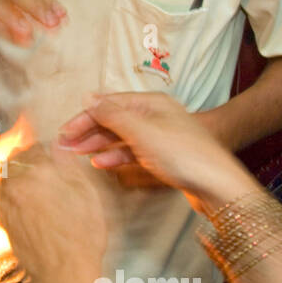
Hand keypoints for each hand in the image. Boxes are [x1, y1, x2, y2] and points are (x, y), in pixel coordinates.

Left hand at [0, 143, 107, 282]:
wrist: (64, 272)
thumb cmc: (82, 236)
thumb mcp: (87, 195)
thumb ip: (69, 165)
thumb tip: (58, 145)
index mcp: (39, 172)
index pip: (34, 147)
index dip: (43, 148)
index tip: (48, 152)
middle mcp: (17, 184)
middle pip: (13, 159)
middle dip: (24, 158)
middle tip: (38, 164)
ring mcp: (6, 202)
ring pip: (2, 176)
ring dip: (12, 173)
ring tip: (28, 180)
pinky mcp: (1, 220)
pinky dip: (5, 192)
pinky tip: (19, 199)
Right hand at [57, 91, 260, 213]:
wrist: (218, 184)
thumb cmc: (182, 154)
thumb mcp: (142, 131)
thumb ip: (112, 115)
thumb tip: (89, 98)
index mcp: (150, 102)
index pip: (108, 104)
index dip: (83, 118)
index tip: (63, 133)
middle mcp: (154, 115)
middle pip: (113, 119)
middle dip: (87, 132)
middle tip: (63, 147)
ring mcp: (160, 135)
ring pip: (121, 136)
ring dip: (98, 144)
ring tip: (77, 155)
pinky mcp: (164, 155)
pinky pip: (132, 152)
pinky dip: (115, 156)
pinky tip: (101, 164)